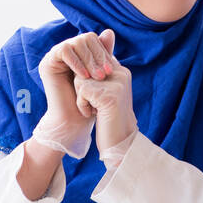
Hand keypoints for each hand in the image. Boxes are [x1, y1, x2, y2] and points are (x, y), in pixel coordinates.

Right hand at [34, 30, 115, 158]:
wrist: (74, 118)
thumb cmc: (90, 98)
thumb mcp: (100, 74)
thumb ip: (103, 53)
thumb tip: (109, 31)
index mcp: (78, 51)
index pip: (92, 39)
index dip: (103, 52)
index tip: (111, 70)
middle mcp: (65, 51)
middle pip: (85, 38)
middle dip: (97, 56)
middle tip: (105, 74)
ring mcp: (55, 55)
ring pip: (76, 43)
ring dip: (89, 60)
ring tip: (97, 77)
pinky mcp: (47, 62)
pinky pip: (64, 50)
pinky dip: (77, 62)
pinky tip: (84, 76)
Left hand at [72, 29, 136, 153]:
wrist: (119, 142)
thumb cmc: (109, 118)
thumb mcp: (106, 93)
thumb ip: (98, 76)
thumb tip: (83, 59)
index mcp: (121, 72)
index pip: (93, 61)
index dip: (86, 79)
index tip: (92, 95)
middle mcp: (121, 74)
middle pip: (85, 69)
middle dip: (83, 88)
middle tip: (95, 105)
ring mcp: (116, 84)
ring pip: (80, 79)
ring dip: (82, 97)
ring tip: (95, 109)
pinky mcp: (108, 95)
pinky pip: (81, 92)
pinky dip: (82, 105)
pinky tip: (93, 114)